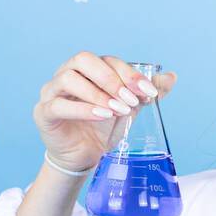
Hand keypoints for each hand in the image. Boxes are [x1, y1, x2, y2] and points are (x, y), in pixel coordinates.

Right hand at [32, 52, 176, 173]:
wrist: (86, 156)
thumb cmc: (104, 128)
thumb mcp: (130, 108)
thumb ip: (147, 92)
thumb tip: (171, 77)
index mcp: (88, 70)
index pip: (107, 60)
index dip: (129, 74)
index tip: (148, 93)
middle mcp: (67, 74)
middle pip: (83, 60)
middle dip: (111, 79)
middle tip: (130, 100)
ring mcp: (52, 92)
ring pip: (69, 78)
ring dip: (97, 94)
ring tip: (117, 111)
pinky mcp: (44, 112)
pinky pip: (58, 105)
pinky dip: (82, 109)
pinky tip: (101, 116)